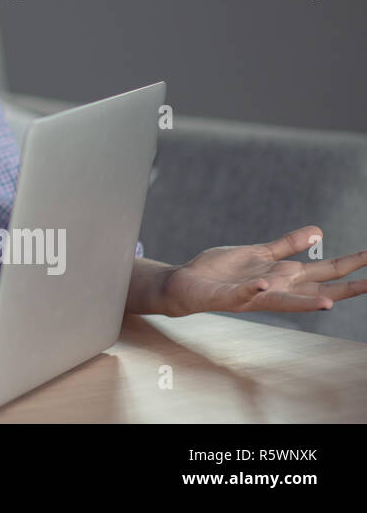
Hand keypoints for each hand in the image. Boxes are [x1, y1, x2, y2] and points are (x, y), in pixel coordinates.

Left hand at [159, 226, 366, 316]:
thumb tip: (318, 232)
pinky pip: (242, 293)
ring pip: (283, 300)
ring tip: (329, 303)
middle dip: (343, 289)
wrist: (186, 284)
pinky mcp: (227, 295)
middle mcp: (275, 288)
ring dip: (305, 303)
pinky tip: (264, 284)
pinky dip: (252, 290)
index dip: (350, 266)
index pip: (324, 273)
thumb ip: (287, 245)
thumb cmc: (222, 272)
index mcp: (284, 276)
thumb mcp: (260, 253)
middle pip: (315, 290)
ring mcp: (252, 294)